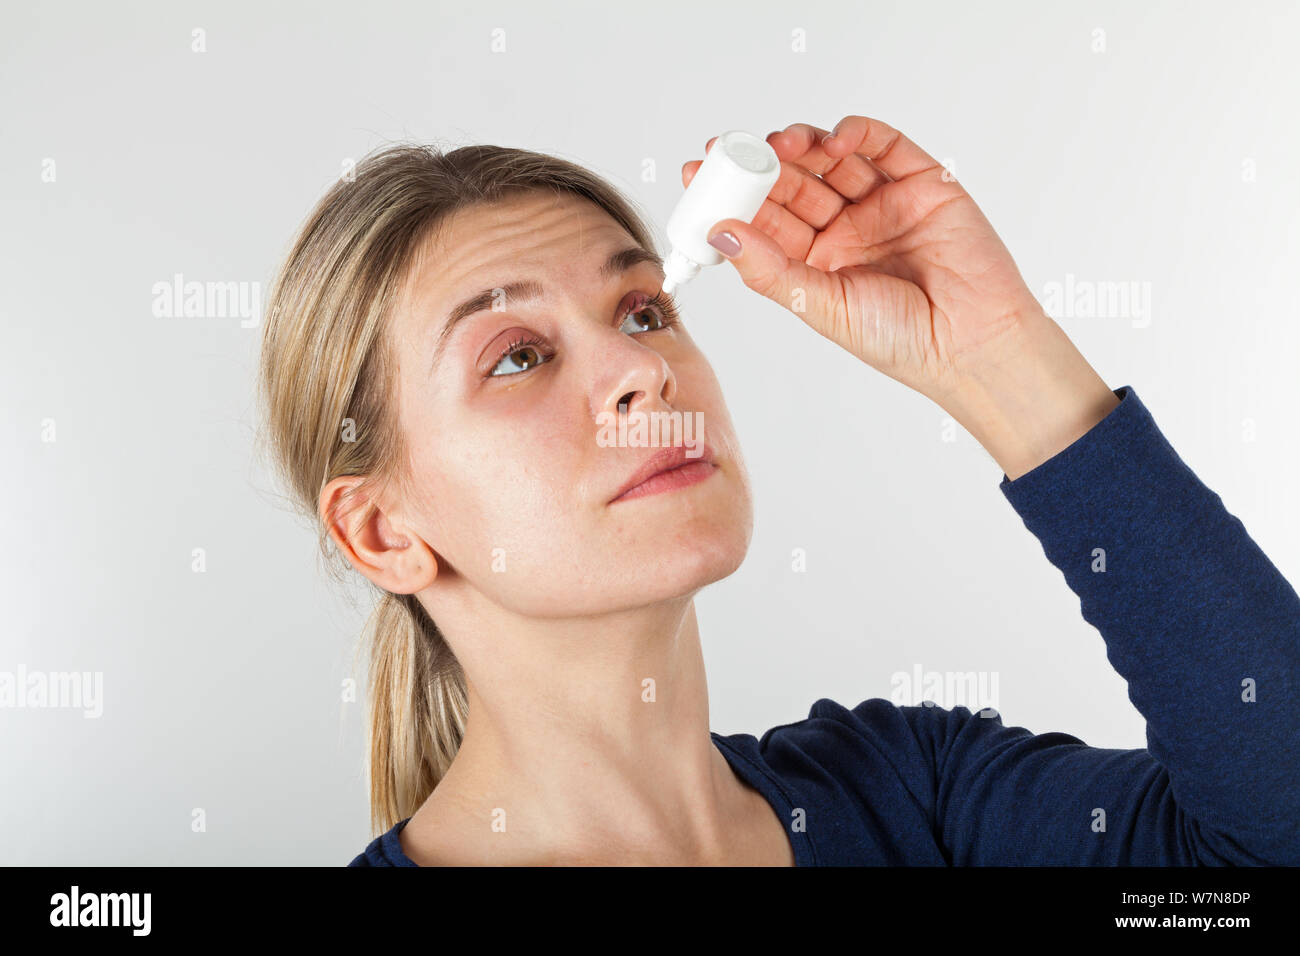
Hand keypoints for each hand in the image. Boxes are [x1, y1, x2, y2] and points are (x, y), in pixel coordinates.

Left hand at [683, 115, 1047, 403]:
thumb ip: (770, 269)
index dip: (731, 197)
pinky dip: (854, 134)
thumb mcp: (821, 306)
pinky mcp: (921, 181)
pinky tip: (830, 140)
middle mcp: (845, 229)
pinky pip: (882, 145)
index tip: (696, 175)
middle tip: (727, 151)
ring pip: (830, 160)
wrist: (973, 344)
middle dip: (757, 165)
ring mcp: (881, 203)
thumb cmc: (902, 339)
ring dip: (800, 145)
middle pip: (792, 184)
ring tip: (778, 146)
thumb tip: (720, 233)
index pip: (765, 221)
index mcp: (816, 262)